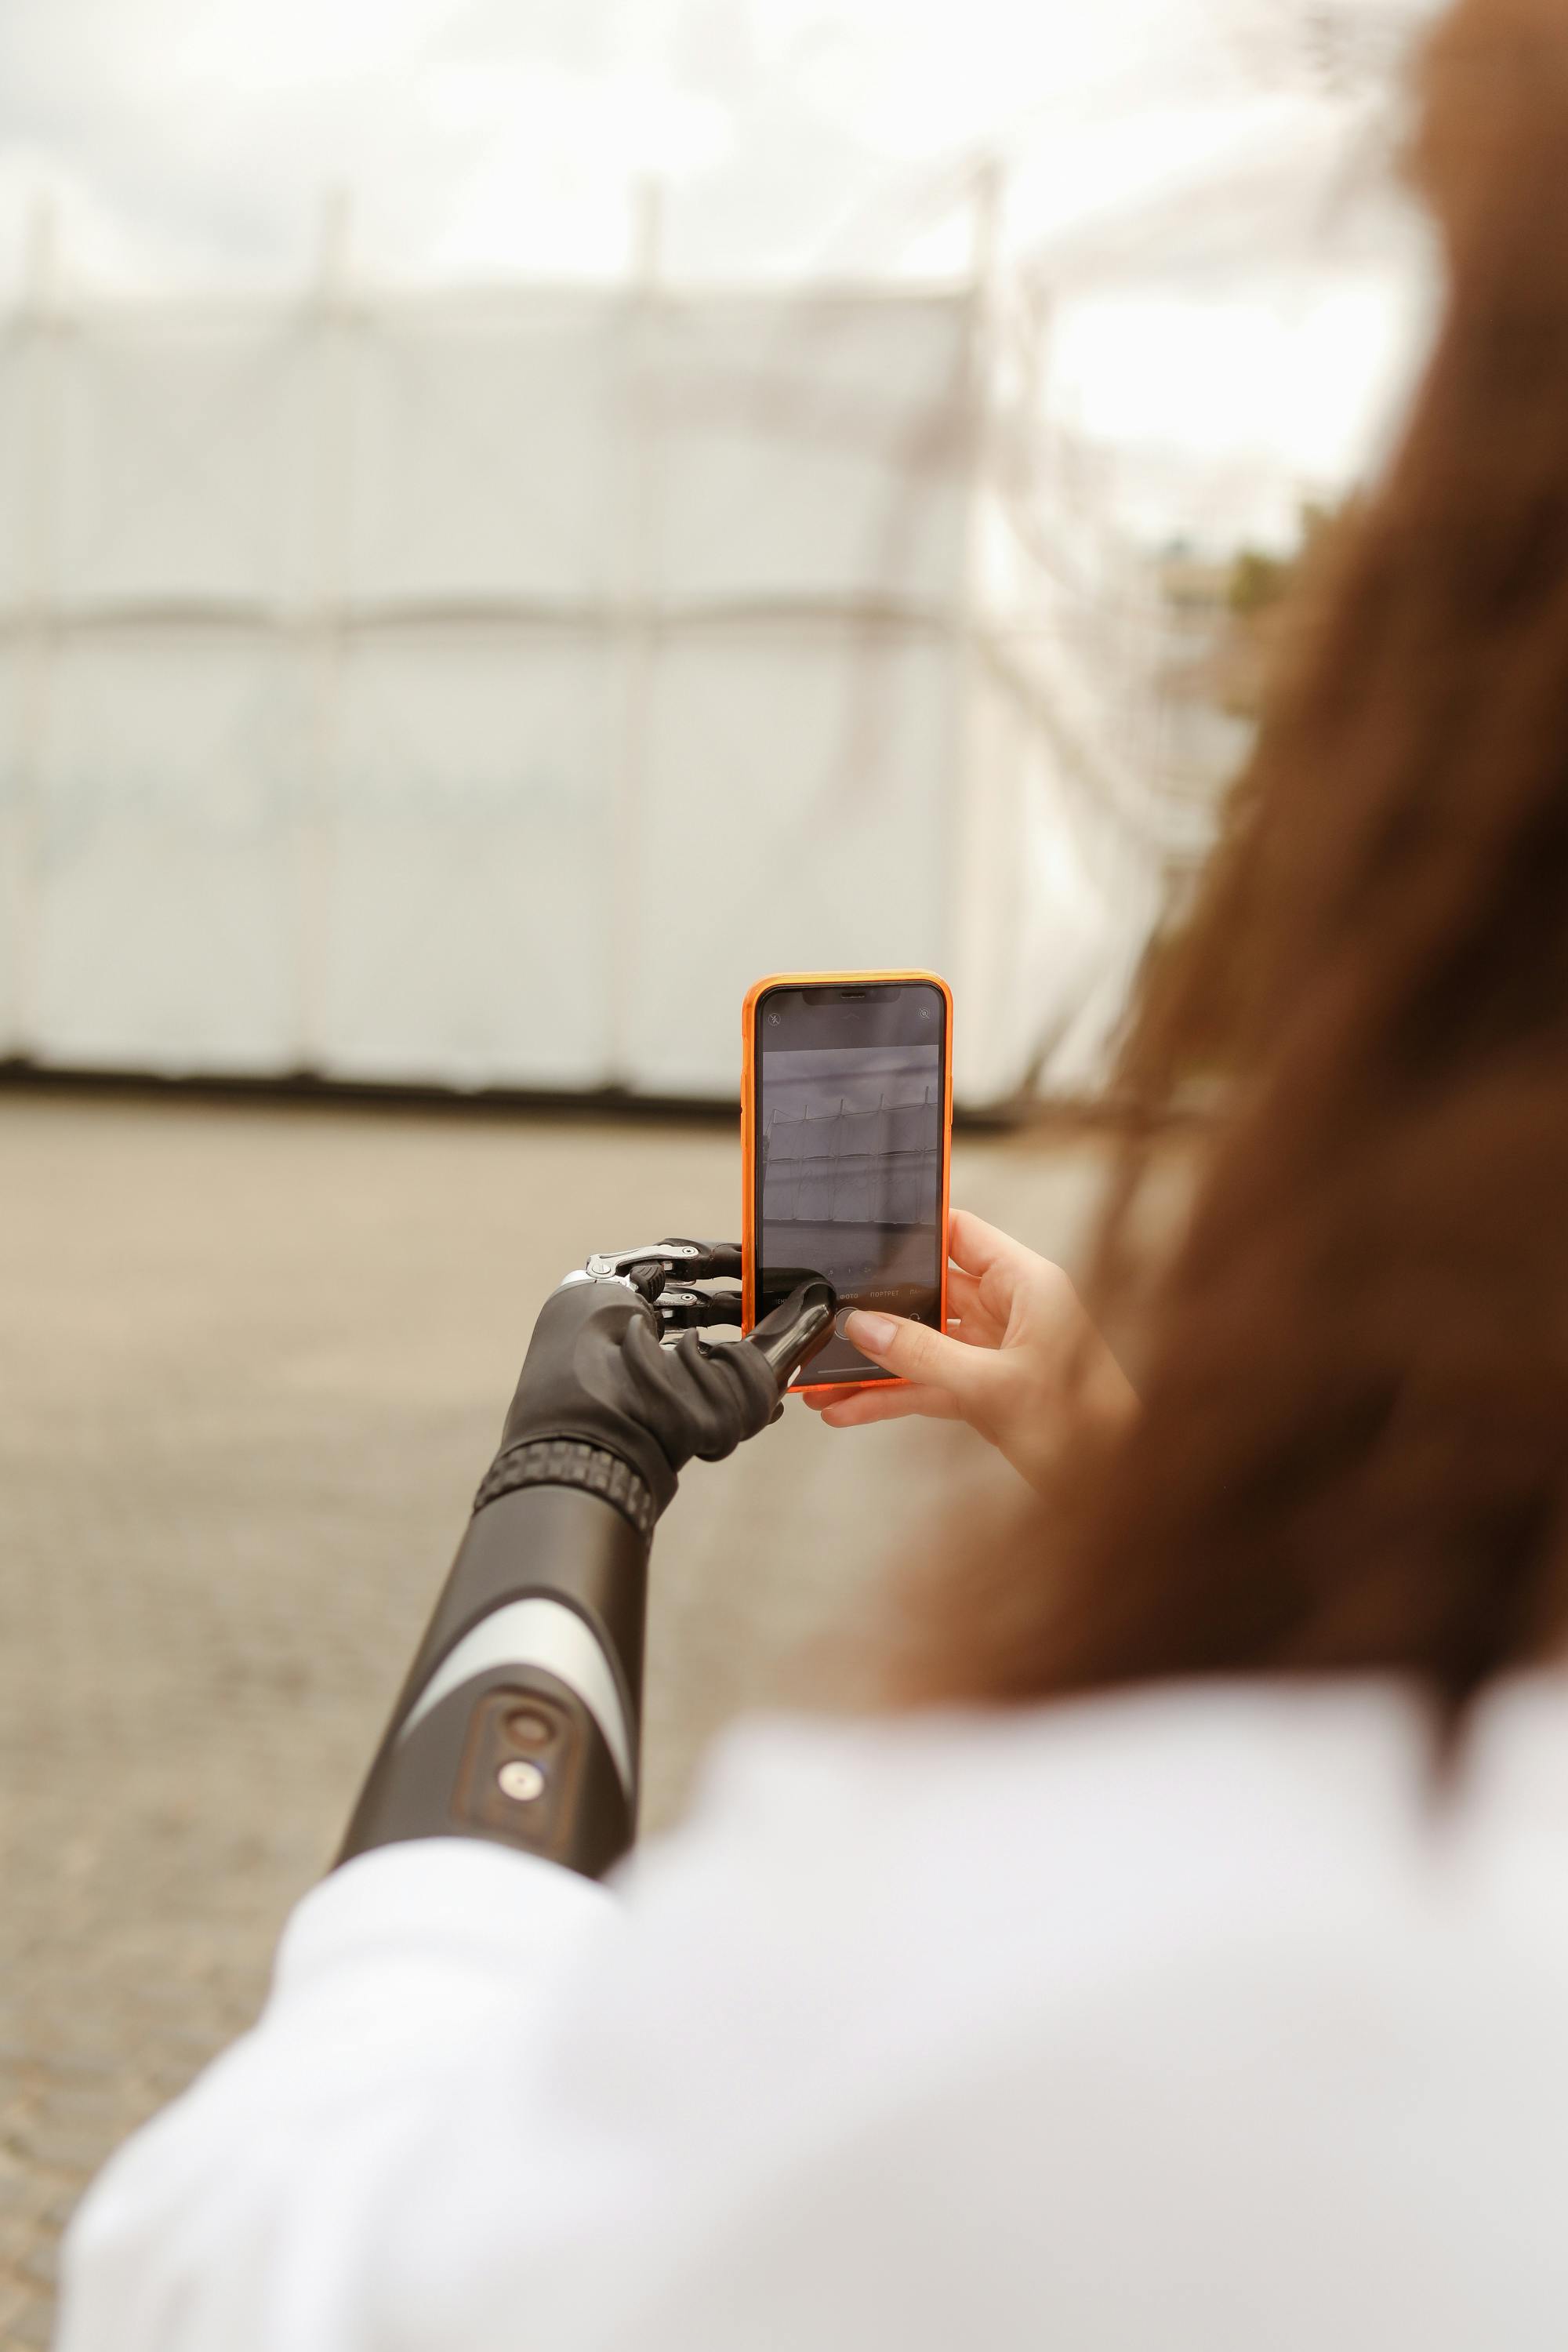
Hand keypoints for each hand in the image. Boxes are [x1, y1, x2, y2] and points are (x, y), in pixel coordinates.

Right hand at [803, 1209, 1136, 1495]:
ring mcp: (996, 1352)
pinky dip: (890, 1396)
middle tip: (829, 1323)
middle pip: (931, 1293)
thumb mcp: (994, 1386)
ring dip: (875, 1363)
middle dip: (877, 1312)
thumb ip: (924, 1354)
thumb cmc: (1085, 1429)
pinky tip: (849, 1409)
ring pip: (922, 1344)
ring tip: (822, 1380)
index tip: (863, 1238)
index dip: (913, 1232)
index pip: (960, 1234)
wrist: (1113, 1486)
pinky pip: (927, 1383)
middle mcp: (1011, 1311)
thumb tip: (867, 1327)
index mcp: (1027, 1285)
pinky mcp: (986, 1392)